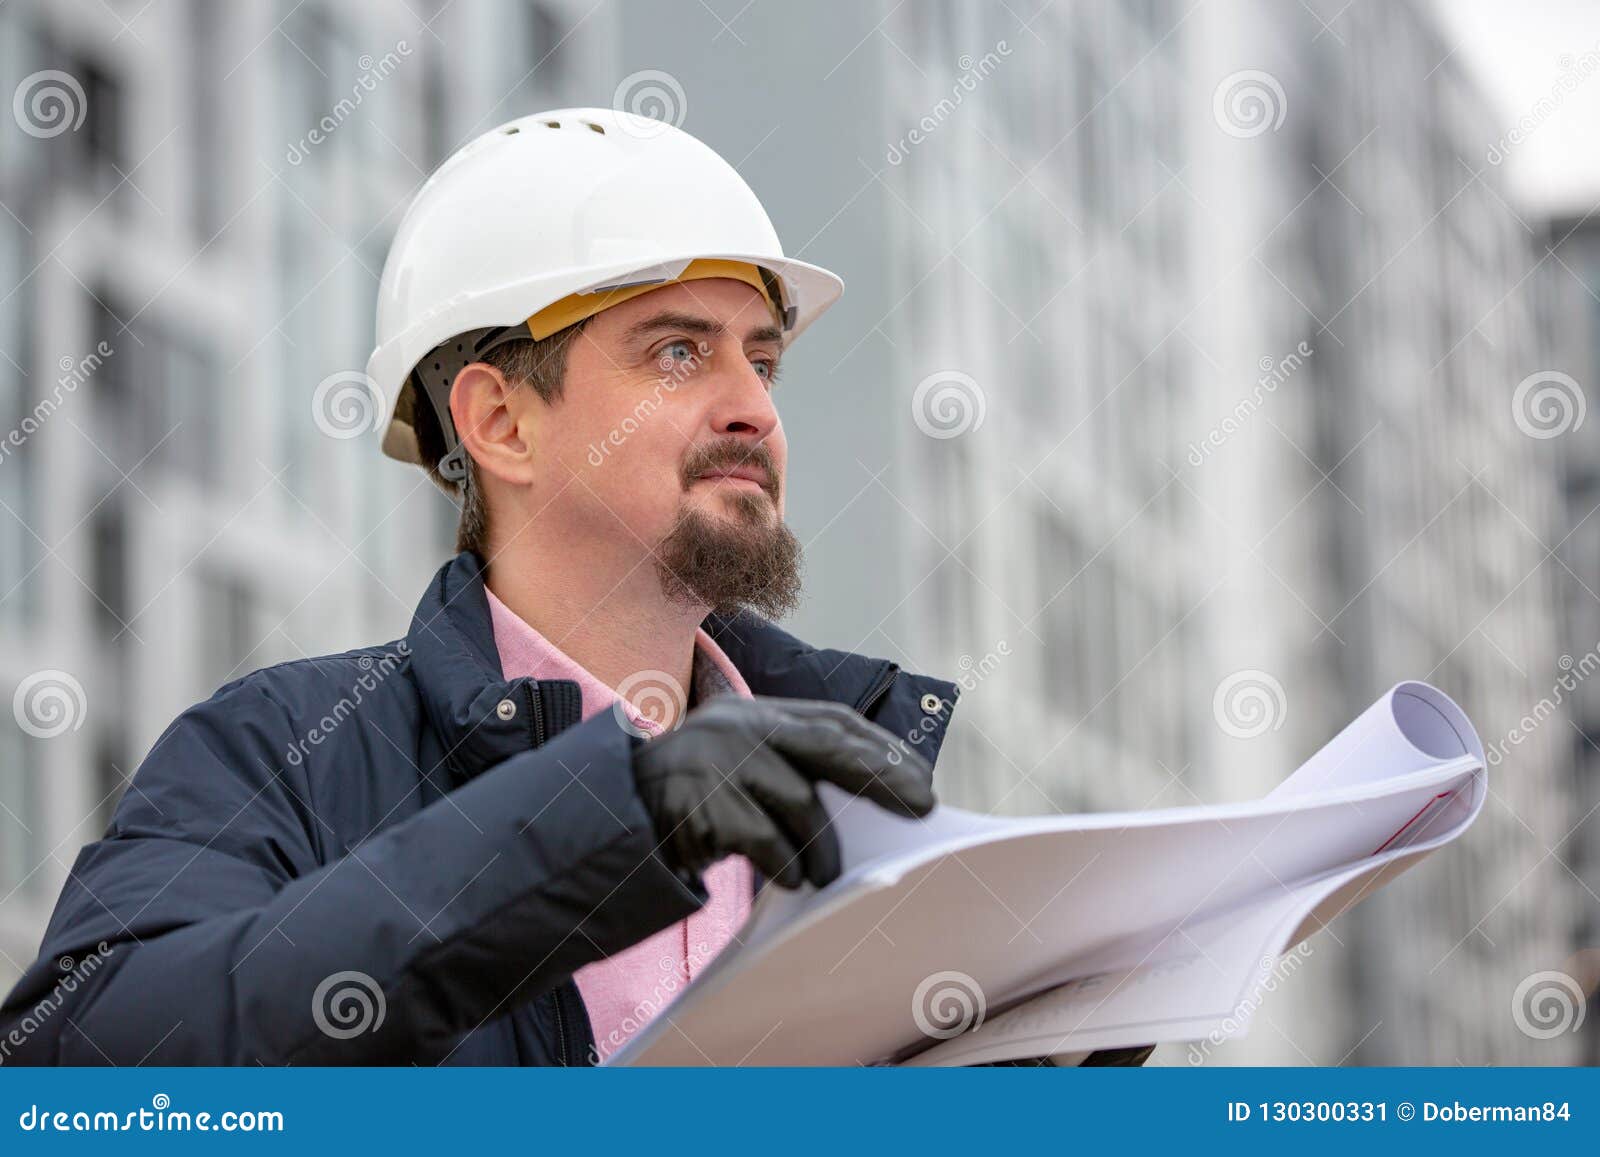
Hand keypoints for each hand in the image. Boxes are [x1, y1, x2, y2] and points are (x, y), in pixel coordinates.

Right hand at [630, 697, 935, 889]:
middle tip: (922, 806)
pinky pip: (762, 838)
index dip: (879, 747)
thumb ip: (791, 772)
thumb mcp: (739, 772)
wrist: (610, 822)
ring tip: (827, 874)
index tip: (920, 776)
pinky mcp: (699, 801)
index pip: (830, 719)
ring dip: (823, 846)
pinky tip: (791, 879)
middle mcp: (735, 726)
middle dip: (881, 777)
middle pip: (826, 745)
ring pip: (798, 800)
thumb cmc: (692, 805)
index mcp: (751, 713)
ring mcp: (715, 760)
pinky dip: (785, 863)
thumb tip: (875, 795)